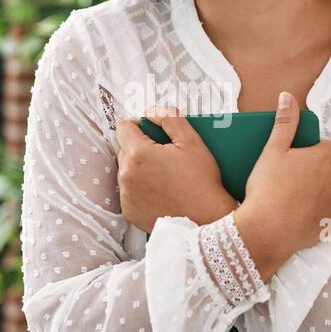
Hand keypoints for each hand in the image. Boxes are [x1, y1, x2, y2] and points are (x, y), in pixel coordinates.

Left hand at [115, 105, 236, 233]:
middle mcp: (126, 175)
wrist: (207, 220)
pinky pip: (129, 193)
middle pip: (124, 150)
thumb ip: (169, 118)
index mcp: (138, 154)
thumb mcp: (192, 141)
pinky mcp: (130, 212)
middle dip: (140, 149)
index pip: (123, 128)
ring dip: (140, 170)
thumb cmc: (202, 182)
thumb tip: (151, 111)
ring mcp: (126, 196)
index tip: (151, 133)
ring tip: (164, 176)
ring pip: (126, 172)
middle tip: (164, 157)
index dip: (138, 126)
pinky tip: (160, 192)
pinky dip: (141, 190)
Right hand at [235, 91, 330, 281]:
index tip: (291, 160)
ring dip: (316, 190)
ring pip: (329, 189)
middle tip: (287, 178)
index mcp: (326, 156)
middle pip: (328, 168)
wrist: (266, 231)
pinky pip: (328, 211)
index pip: (325, 146)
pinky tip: (298, 213)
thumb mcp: (272, 150)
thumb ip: (284, 122)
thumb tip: (288, 97)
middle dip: (313, 170)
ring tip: (291, 197)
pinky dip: (317, 211)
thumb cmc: (267, 188)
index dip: (307, 151)